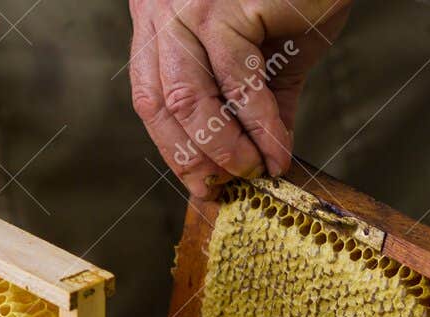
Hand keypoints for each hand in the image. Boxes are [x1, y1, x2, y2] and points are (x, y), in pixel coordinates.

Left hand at [128, 0, 351, 198]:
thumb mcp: (265, 54)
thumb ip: (257, 105)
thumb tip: (262, 160)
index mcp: (160, 21)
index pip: (152, 99)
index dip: (175, 149)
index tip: (203, 184)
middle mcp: (163, 12)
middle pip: (163, 105)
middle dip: (196, 158)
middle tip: (231, 185)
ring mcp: (189, 7)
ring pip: (191, 101)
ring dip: (225, 149)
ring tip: (255, 171)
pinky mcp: (224, 8)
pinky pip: (238, 84)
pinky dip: (261, 127)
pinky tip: (277, 148)